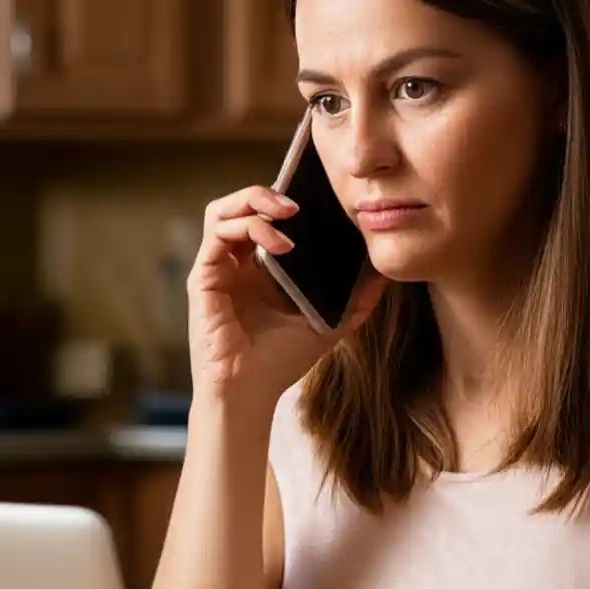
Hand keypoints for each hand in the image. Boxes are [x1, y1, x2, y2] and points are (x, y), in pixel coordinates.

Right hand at [187, 185, 388, 403]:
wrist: (250, 393)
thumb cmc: (281, 362)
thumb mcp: (330, 322)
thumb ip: (355, 298)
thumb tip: (385, 273)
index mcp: (258, 270)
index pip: (263, 218)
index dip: (283, 202)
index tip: (316, 202)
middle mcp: (234, 265)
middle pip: (240, 206)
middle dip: (268, 194)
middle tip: (300, 204)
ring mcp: (216, 269)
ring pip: (222, 211)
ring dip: (255, 202)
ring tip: (288, 213)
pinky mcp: (203, 277)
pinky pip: (216, 233)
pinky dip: (249, 227)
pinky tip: (280, 244)